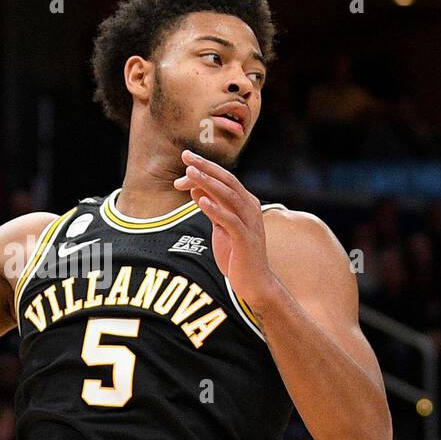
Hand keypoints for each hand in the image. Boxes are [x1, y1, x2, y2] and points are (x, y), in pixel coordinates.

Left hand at [173, 149, 275, 308]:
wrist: (254, 283)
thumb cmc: (237, 255)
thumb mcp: (221, 227)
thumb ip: (212, 208)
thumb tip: (196, 188)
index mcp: (246, 203)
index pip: (225, 178)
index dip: (205, 167)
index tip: (186, 158)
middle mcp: (250, 208)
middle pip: (227, 181)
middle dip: (205, 167)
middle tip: (186, 156)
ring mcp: (250, 223)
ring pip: (229, 196)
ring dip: (208, 182)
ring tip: (190, 172)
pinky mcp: (246, 239)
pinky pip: (230, 220)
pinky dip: (216, 209)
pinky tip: (201, 200)